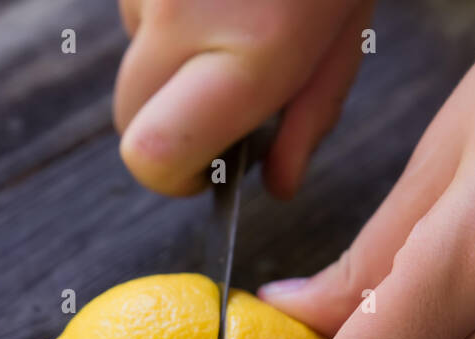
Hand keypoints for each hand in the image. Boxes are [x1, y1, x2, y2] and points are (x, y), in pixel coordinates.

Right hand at [115, 0, 374, 197]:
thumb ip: (309, 116)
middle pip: (128, 120)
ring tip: (234, 11)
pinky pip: (137, 8)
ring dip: (173, 56)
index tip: (202, 174)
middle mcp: (183, 16)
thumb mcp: (346, 32)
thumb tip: (276, 184)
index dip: (171, 178)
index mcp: (251, 53)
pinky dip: (170, 9)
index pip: (152, 157)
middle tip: (220, 102)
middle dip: (167, 127)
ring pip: (134, 57)